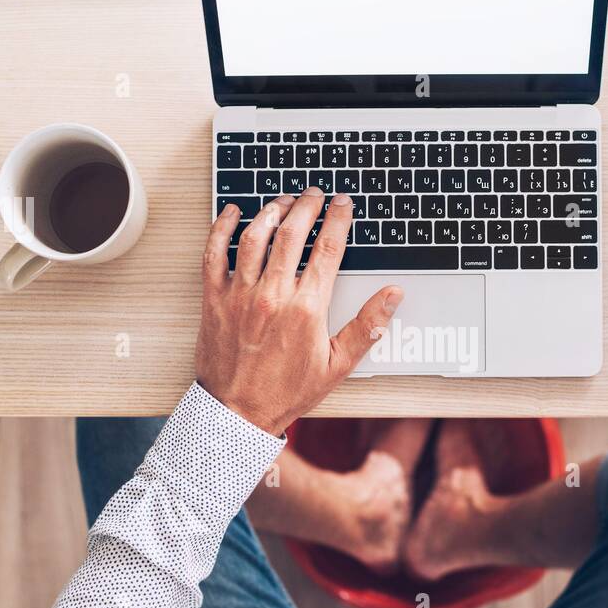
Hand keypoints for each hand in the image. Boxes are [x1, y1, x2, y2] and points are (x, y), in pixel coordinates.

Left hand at [196, 188, 402, 435]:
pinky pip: (214, 252)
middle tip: (314, 194)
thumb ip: (367, 326)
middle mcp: (273, 295)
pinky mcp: (214, 298)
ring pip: (255, 235)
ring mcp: (240, 294)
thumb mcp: (338, 365)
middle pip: (293, 232)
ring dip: (271, 210)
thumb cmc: (287, 392)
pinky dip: (221, 227)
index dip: (338, 218)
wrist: (237, 414)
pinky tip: (231, 212)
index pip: (328, 248)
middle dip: (307, 204)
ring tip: (283, 201)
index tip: (343, 203)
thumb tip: (393, 295)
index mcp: (307, 308)